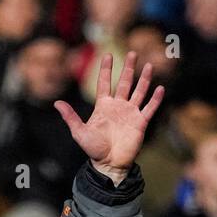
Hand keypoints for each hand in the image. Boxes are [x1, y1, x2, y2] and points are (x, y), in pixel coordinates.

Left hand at [55, 51, 162, 185]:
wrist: (109, 164)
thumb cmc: (93, 149)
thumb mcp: (79, 132)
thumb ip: (70, 117)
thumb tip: (56, 103)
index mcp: (103, 106)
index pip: (105, 83)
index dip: (106, 69)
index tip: (108, 55)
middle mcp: (118, 106)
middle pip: (125, 83)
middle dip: (128, 68)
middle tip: (132, 53)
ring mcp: (130, 113)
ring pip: (139, 92)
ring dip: (144, 79)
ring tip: (148, 65)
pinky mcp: (140, 122)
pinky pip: (149, 108)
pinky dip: (155, 99)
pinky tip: (160, 88)